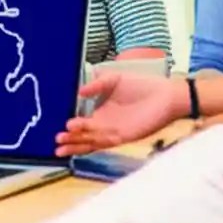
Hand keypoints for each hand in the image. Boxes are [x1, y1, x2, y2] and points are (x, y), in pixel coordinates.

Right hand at [56, 73, 185, 155]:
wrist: (166, 95)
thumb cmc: (143, 85)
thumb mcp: (114, 79)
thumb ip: (96, 84)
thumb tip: (79, 92)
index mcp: (102, 113)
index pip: (82, 124)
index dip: (70, 128)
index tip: (58, 127)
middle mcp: (106, 125)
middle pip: (84, 137)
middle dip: (70, 140)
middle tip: (56, 140)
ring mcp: (114, 131)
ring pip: (92, 141)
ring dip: (77, 143)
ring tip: (62, 143)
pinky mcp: (125, 135)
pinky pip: (106, 140)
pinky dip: (94, 139)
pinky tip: (84, 136)